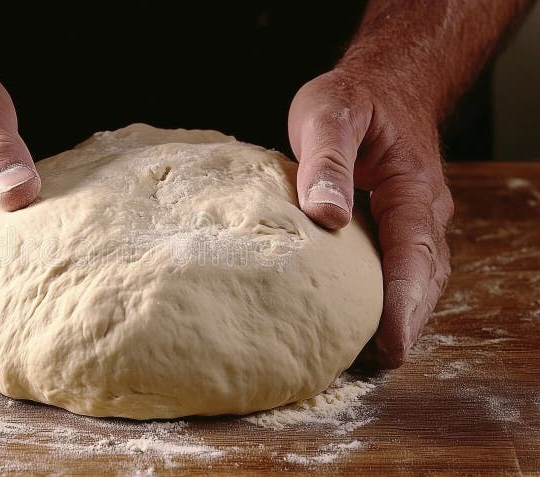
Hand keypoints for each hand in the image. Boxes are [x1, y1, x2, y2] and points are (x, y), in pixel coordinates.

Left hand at [288, 68, 453, 367]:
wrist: (385, 83)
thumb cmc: (354, 98)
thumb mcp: (328, 115)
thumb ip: (327, 162)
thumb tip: (325, 216)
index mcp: (410, 186)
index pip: (411, 253)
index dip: (403, 302)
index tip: (392, 344)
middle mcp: (422, 207)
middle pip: (425, 274)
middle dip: (408, 320)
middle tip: (383, 361)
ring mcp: (415, 215)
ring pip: (419, 272)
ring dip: (405, 311)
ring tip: (376, 351)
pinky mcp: (399, 220)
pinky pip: (404, 262)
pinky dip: (394, 291)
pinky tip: (366, 312)